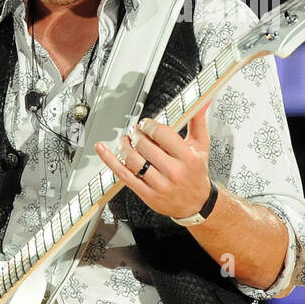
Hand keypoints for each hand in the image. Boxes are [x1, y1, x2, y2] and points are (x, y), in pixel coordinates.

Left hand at [95, 104, 213, 221]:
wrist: (195, 203)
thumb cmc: (196, 172)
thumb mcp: (201, 146)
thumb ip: (198, 121)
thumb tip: (203, 100)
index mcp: (188, 157)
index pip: (161, 133)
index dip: (148, 125)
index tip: (145, 124)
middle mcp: (173, 172)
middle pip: (144, 145)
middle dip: (135, 134)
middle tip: (134, 132)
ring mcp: (159, 184)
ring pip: (132, 159)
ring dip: (123, 145)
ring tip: (125, 140)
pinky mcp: (146, 194)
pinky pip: (123, 174)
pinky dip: (109, 160)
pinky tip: (101, 149)